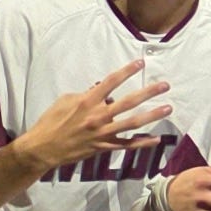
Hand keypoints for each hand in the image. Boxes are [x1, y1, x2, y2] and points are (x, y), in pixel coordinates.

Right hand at [17, 58, 170, 173]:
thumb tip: (103, 90)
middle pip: (128, 102)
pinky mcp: (103, 147)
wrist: (43, 148)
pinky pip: (127, 145)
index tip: (141, 62)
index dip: (127, 71)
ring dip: (152, 115)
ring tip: (168, 107)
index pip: (111, 82)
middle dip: (148, 92)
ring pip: (132, 123)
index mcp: (87, 101)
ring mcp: (102, 133)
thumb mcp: (65, 100)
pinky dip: (142, 142)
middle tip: (165, 85)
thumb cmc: (52, 121)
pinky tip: (157, 139)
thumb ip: (86, 94)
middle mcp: (98, 116)